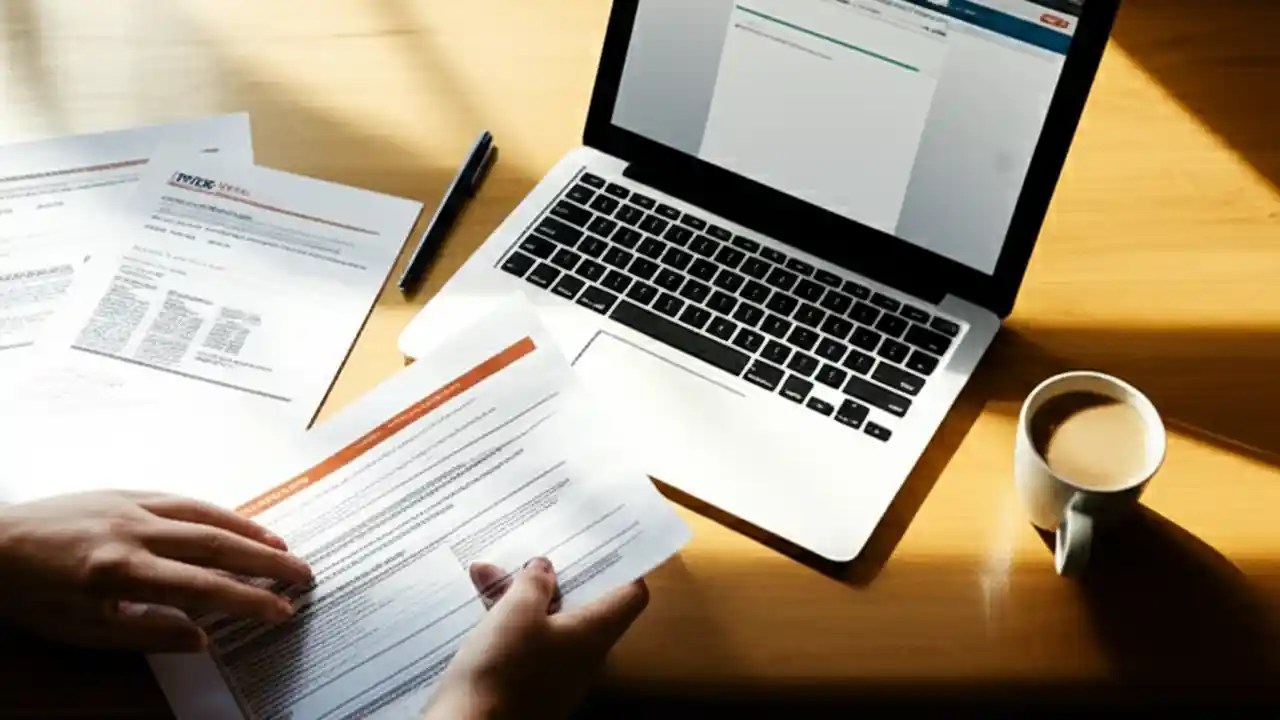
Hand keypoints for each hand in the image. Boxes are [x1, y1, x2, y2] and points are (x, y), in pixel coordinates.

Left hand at [0, 491, 311, 651]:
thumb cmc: (31, 595)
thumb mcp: (82, 631)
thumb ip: (146, 633)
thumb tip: (202, 637)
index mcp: (120, 571)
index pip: (203, 587)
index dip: (248, 600)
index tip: (282, 611)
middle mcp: (134, 532)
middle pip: (217, 545)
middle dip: (267, 561)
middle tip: (304, 574)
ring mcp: (132, 505)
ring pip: (206, 516)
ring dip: (251, 531)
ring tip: (284, 547)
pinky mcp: (125, 491)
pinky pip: (185, 499)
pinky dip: (219, 511)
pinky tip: (239, 523)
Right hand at [424, 558, 648, 719]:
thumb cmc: (503, 671)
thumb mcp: (517, 611)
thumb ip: (534, 583)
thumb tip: (544, 568)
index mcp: (593, 633)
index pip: (631, 595)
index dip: (624, 568)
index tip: (605, 545)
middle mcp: (582, 655)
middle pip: (582, 604)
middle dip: (553, 575)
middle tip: (534, 549)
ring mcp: (555, 673)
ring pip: (546, 621)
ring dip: (520, 595)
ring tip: (486, 572)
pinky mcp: (527, 686)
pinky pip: (525, 643)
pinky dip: (506, 621)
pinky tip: (478, 604)